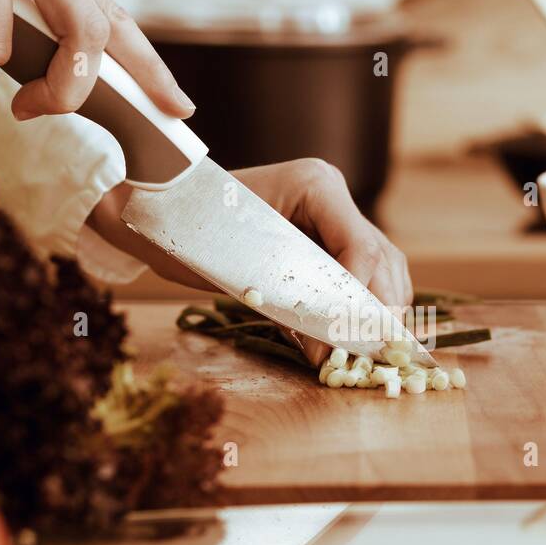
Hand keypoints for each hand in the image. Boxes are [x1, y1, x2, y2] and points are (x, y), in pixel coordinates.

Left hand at [88, 159, 413, 364]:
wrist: (162, 212)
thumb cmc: (190, 231)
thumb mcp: (237, 270)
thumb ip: (287, 310)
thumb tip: (325, 358)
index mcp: (315, 186)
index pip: (359, 248)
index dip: (361, 298)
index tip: (352, 338)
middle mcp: (333, 197)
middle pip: (380, 258)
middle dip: (378, 309)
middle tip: (374, 353)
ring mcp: (334, 216)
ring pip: (383, 265)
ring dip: (381, 308)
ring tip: (371, 349)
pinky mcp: (329, 238)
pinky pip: (366, 272)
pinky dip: (368, 303)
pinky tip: (360, 333)